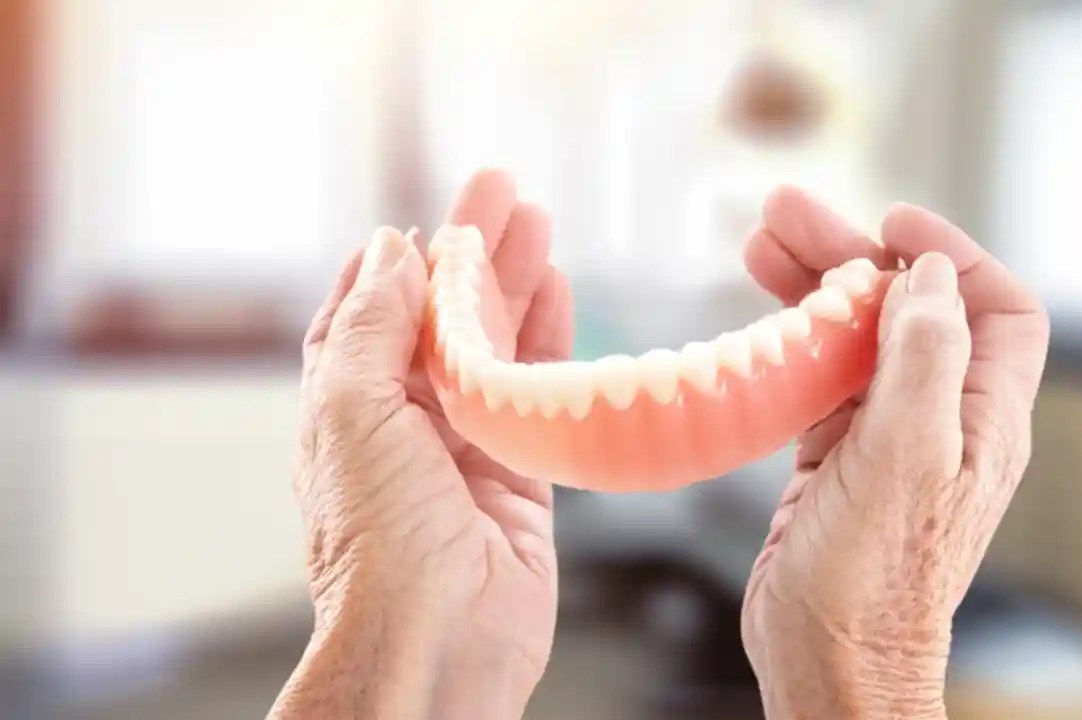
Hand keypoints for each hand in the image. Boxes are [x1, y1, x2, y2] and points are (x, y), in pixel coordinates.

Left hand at [271, 170, 572, 719]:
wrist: (437, 638)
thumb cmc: (377, 535)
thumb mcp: (352, 408)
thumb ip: (375, 323)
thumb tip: (391, 247)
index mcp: (347, 404)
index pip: (366, 311)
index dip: (396, 259)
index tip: (428, 215)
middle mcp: (404, 419)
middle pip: (441, 313)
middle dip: (471, 250)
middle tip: (504, 188)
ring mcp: (467, 442)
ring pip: (495, 342)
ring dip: (515, 281)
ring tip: (541, 221)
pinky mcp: (523, 469)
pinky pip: (539, 388)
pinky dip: (551, 338)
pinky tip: (561, 292)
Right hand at [740, 189, 1049, 718]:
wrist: (827, 660)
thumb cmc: (873, 581)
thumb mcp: (907, 457)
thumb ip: (925, 360)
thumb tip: (926, 275)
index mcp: (981, 417)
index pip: (997, 309)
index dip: (951, 255)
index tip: (890, 223)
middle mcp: (940, 420)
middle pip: (909, 309)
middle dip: (852, 254)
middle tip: (783, 214)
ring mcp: (884, 438)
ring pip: (855, 337)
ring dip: (811, 287)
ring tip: (757, 244)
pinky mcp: (832, 458)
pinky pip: (816, 378)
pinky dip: (787, 340)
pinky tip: (753, 321)